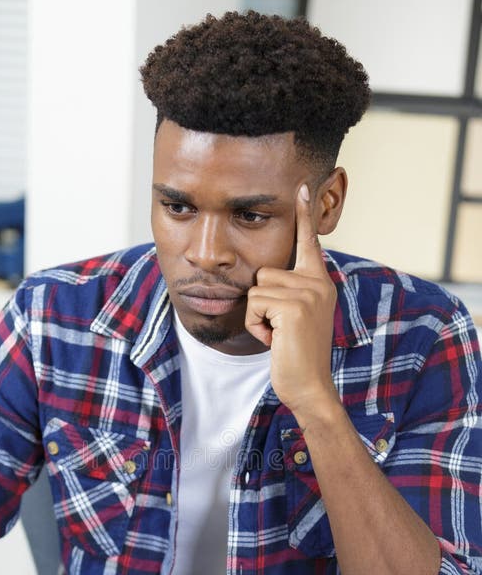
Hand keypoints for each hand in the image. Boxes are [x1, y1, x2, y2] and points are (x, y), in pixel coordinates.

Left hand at [245, 183, 338, 427]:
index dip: (305, 216)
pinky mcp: (293, 307)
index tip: (302, 187)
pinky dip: (257, 327)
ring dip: (258, 317)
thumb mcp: (296, 318)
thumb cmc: (296, 356)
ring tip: (278, 335)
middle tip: (280, 329)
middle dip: (261, 303)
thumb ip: (290, 293)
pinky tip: (275, 341)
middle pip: (264, 272)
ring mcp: (308, 294)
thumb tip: (265, 279)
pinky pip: (254, 305)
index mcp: (319, 283)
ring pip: (256, 289)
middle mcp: (318, 283)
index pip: (310, 243)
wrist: (309, 387)